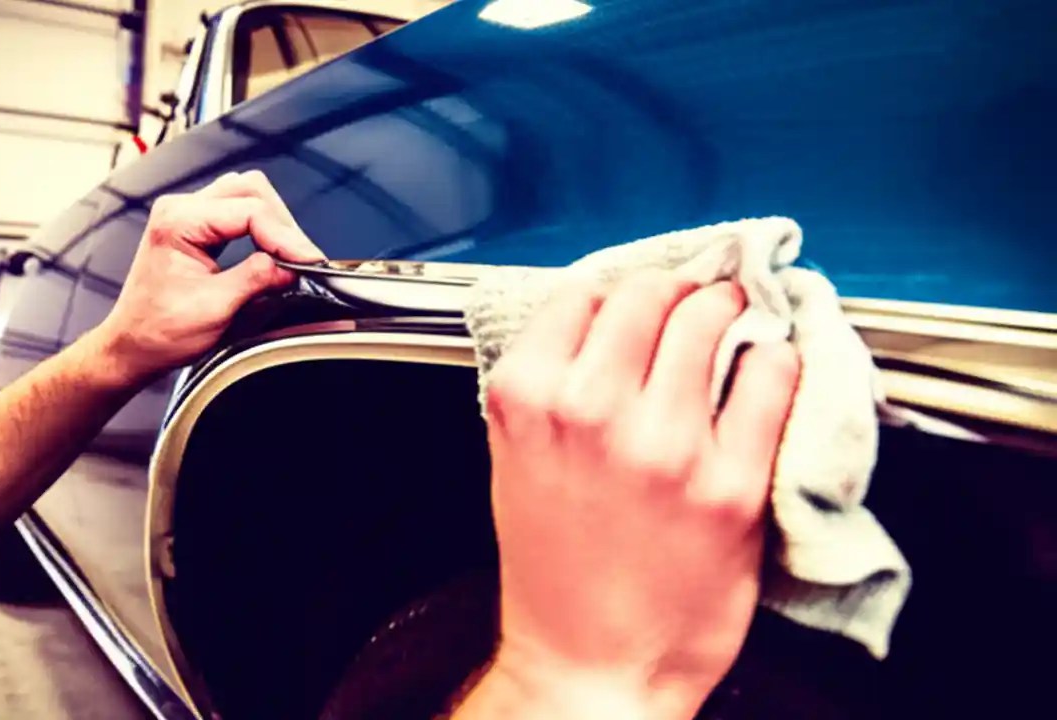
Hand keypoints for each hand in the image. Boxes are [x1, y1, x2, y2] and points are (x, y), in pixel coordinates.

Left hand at [89, 170, 324, 385]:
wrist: (133, 345)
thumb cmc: (158, 331)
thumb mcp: (216, 308)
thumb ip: (257, 280)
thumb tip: (291, 267)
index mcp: (179, 221)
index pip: (249, 211)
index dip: (285, 236)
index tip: (308, 260)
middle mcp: (181, 209)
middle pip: (250, 191)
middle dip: (282, 224)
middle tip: (302, 258)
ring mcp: (187, 215)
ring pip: (246, 196)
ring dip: (273, 223)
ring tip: (290, 254)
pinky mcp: (196, 227)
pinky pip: (238, 211)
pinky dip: (261, 228)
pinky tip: (271, 250)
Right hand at [459, 272, 798, 718]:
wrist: (590, 664)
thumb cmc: (555, 569)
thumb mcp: (516, 460)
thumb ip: (549, 384)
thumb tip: (612, 316)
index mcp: (527, 400)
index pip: (582, 293)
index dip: (616, 293)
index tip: (639, 302)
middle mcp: (588, 410)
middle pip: (649, 293)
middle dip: (677, 291)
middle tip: (696, 302)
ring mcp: (663, 445)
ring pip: (710, 318)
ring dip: (728, 311)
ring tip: (734, 321)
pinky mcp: (730, 482)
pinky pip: (770, 375)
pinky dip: (774, 361)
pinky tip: (764, 372)